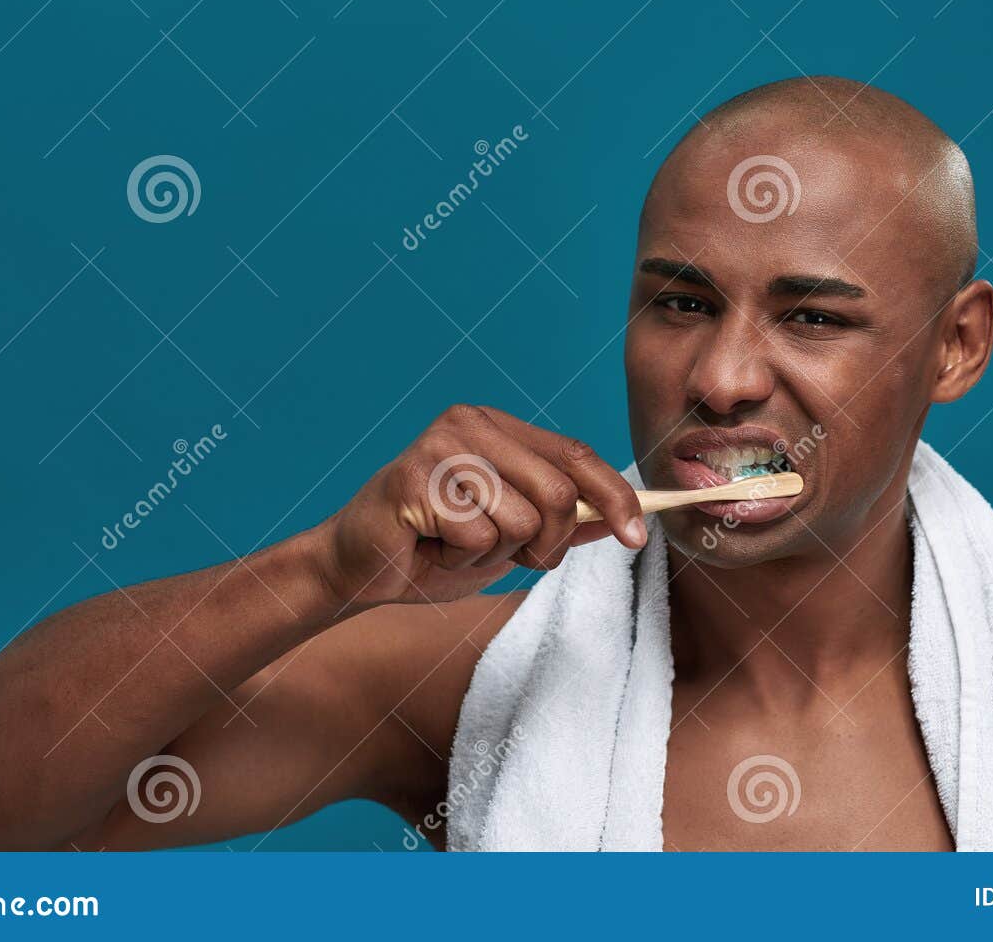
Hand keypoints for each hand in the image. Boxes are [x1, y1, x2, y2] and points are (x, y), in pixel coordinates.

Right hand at [317, 405, 647, 607]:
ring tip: (456, 545)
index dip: (614, 496)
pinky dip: (460, 557)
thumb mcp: (511, 538)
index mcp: (498, 427)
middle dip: (547, 543)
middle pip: (559, 490)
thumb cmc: (432, 549)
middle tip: (509, 556)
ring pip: (521, 517)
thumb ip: (562, 522)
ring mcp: (440, 446)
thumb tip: (621, 517)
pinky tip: (430, 546)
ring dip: (496, 552)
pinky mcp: (413, 478)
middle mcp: (471, 423)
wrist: (354, 569)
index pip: (577, 454)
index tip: (637, 535)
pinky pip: (477, 534)